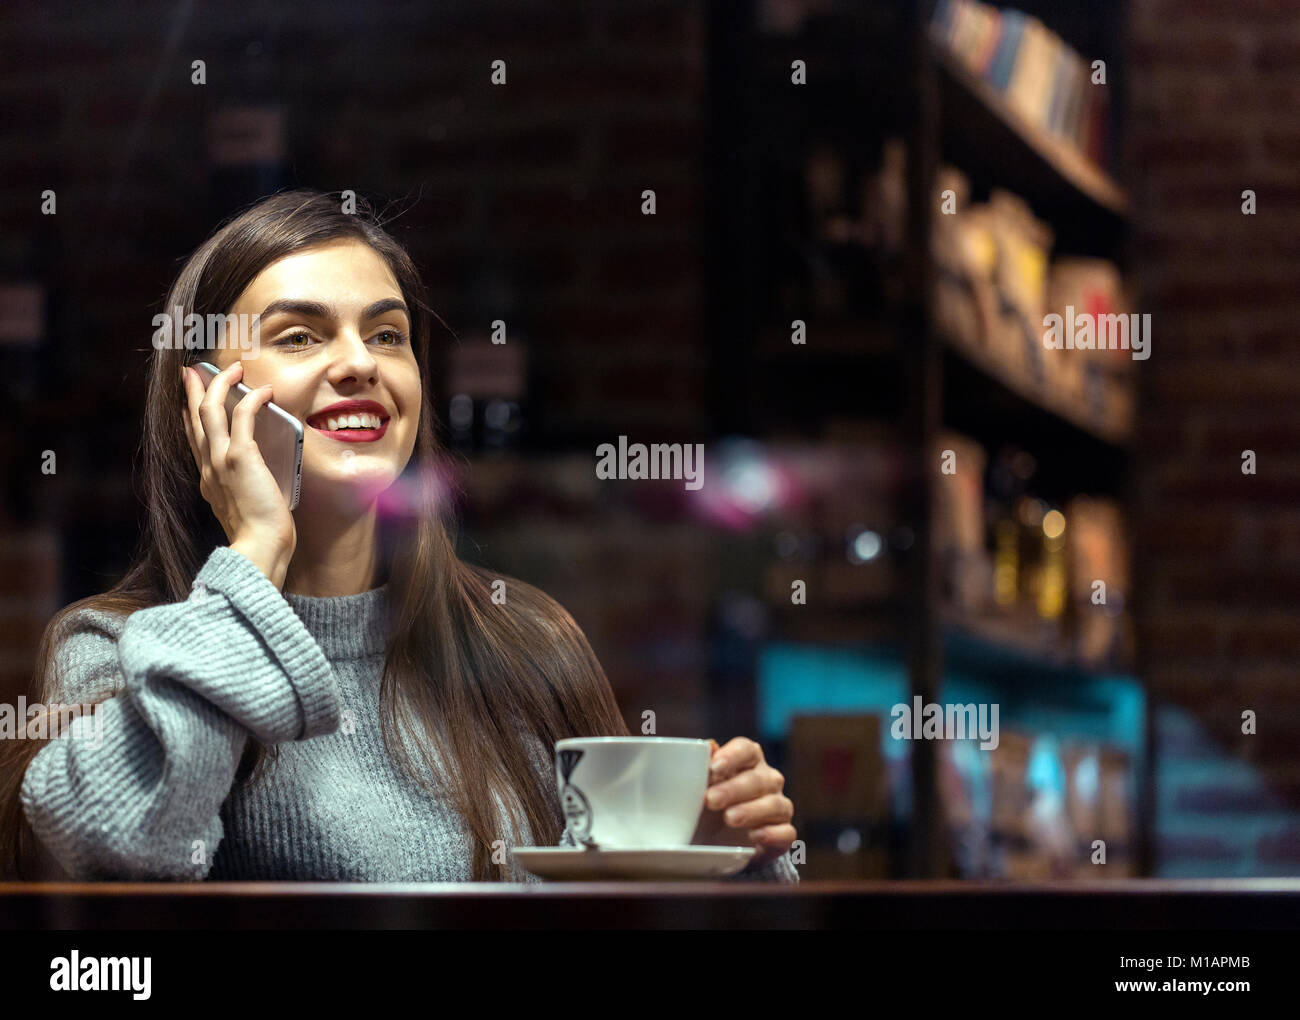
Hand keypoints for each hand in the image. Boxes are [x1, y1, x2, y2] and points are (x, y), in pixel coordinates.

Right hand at [181, 360, 295, 587]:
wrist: (259, 547)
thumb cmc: (261, 535)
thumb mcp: (246, 507)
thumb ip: (247, 488)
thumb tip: (263, 474)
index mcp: (209, 482)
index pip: (195, 442)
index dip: (190, 418)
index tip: (190, 403)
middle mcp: (208, 468)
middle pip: (194, 420)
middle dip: (193, 392)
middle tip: (193, 372)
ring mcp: (220, 461)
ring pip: (210, 410)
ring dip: (220, 384)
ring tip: (233, 368)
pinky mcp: (240, 457)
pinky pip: (242, 416)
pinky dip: (251, 398)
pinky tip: (264, 390)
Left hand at [692, 737, 795, 867]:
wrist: (716, 845)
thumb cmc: (709, 807)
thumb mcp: (700, 788)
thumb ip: (702, 765)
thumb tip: (708, 746)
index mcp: (748, 761)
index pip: (746, 749)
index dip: (732, 756)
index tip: (713, 767)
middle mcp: (768, 780)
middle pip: (758, 778)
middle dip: (733, 789)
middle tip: (711, 799)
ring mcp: (779, 807)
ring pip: (775, 804)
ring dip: (752, 811)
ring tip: (729, 818)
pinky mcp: (784, 834)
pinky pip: (786, 832)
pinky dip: (772, 834)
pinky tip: (755, 836)